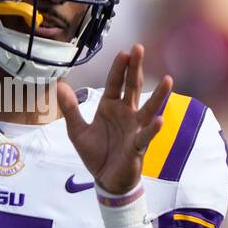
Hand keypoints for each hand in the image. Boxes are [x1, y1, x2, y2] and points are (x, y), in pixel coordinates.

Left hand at [56, 44, 170, 193]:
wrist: (106, 179)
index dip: (119, 68)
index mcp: (110, 107)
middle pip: (133, 87)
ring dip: (158, 95)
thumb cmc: (96, 153)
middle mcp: (126, 113)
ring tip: (167, 80)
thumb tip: (60, 86)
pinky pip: (145, 136)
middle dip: (136, 69)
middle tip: (140, 48)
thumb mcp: (77, 131)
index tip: (124, 52)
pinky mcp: (138, 147)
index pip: (114, 83)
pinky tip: (159, 120)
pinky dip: (152, 129)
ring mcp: (135, 129)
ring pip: (147, 109)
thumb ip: (70, 109)